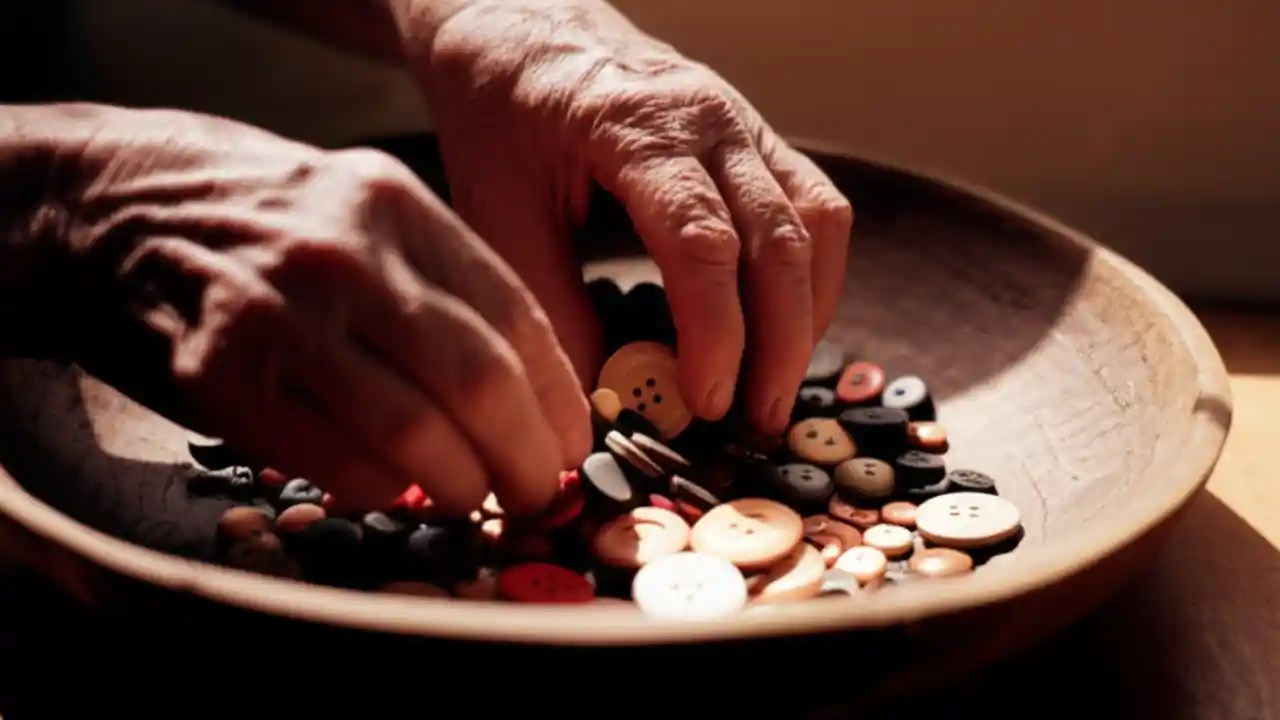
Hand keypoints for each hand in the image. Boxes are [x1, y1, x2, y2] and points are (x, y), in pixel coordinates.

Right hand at [56, 105, 589, 513]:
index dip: (558, 396)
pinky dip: (385, 488)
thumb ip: (442, 280)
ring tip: (475, 499)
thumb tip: (528, 388)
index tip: (573, 442)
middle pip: (477, 379)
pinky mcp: (222, 379)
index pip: (515, 315)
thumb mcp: (363, 207)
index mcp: (397, 206)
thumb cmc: (264, 219)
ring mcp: (279, 316)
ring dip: (462, 484)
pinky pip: (335, 459)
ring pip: (413, 430)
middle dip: (528, 455)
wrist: (114, 207)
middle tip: (540, 491)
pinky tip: (398, 489)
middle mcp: (345, 256)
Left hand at [392, 0, 852, 435]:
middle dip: (780, 343)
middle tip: (755, 422)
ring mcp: (744, 123)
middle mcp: (710, 118)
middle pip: (782, 238)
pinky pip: (815, 210)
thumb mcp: (495, 205)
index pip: (704, 241)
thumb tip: (601, 397)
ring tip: (774, 388)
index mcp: (636, 127)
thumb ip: (545, 300)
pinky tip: (782, 330)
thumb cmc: (500, 111)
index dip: (716, 333)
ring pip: (818, 223)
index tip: (705, 404)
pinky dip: (809, 279)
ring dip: (808, 314)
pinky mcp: (757, 140)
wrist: (522, 23)